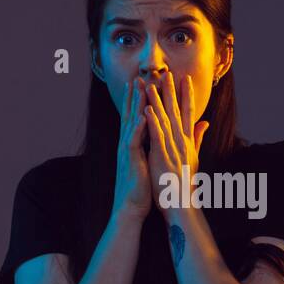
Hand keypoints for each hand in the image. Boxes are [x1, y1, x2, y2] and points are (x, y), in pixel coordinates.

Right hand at [112, 77, 150, 222]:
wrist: (131, 206)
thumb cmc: (141, 186)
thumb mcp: (148, 162)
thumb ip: (151, 148)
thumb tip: (156, 137)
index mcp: (133, 144)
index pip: (135, 118)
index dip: (138, 101)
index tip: (143, 84)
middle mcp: (127, 143)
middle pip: (130, 114)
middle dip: (134, 95)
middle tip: (137, 77)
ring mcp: (127, 150)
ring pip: (131, 122)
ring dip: (135, 104)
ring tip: (139, 87)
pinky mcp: (130, 159)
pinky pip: (133, 140)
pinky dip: (139, 127)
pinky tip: (144, 116)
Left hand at [144, 72, 209, 216]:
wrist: (181, 203)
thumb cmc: (184, 183)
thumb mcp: (193, 157)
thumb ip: (198, 138)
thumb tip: (205, 123)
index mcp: (187, 141)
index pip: (187, 113)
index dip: (187, 95)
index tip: (186, 78)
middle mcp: (181, 141)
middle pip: (177, 111)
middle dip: (173, 91)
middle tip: (169, 73)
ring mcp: (172, 147)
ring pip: (164, 119)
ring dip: (159, 101)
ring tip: (153, 85)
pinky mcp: (162, 155)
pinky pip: (156, 135)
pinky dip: (152, 121)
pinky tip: (147, 109)